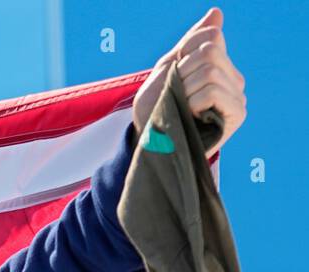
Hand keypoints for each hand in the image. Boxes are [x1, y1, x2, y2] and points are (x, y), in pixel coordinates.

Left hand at [132, 7, 245, 159]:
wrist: (149, 143)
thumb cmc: (156, 108)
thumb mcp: (168, 68)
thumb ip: (192, 41)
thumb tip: (217, 12)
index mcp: (220, 65)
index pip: (209, 37)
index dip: (182, 56)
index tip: (173, 78)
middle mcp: (234, 79)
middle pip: (209, 52)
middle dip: (181, 74)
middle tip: (176, 97)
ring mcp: (237, 95)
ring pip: (210, 71)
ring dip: (184, 90)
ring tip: (183, 108)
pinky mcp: (237, 113)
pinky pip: (213, 90)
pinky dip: (193, 101)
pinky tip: (191, 116)